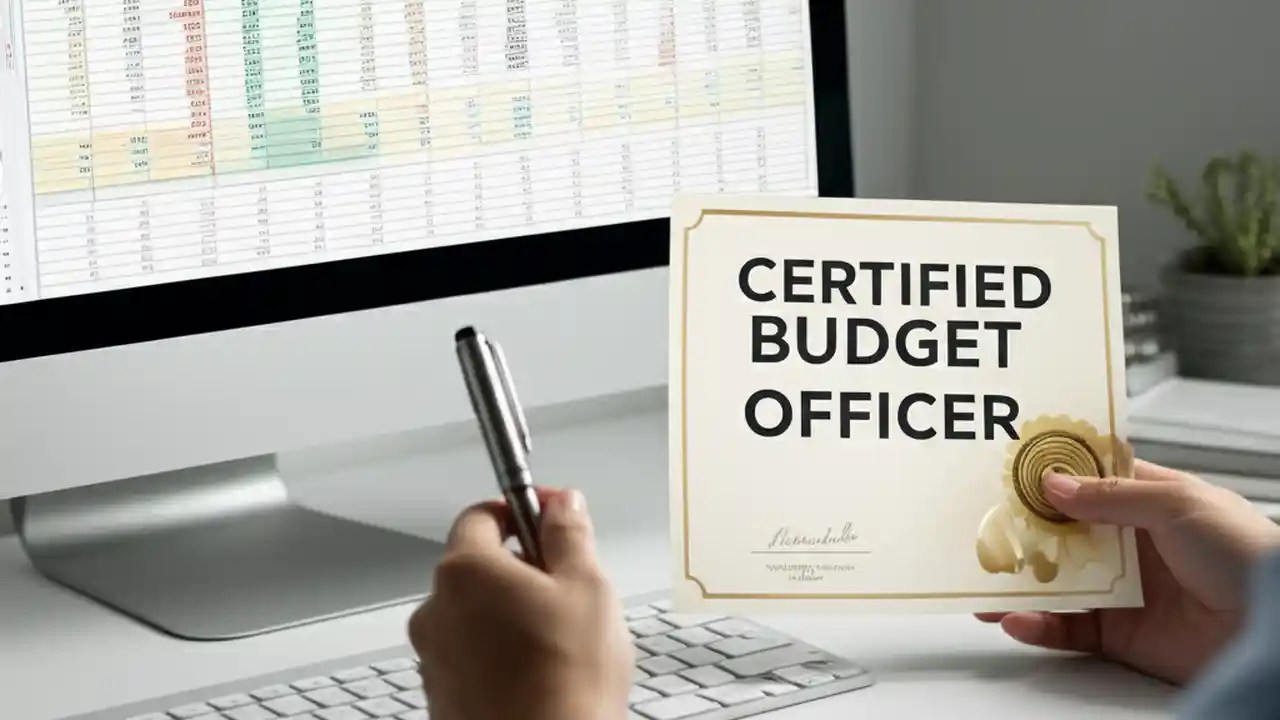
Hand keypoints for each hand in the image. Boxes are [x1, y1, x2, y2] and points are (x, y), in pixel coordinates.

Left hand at [409, 488, 632, 719]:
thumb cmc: (566, 682)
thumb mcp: (588, 588)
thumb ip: (570, 535)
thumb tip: (563, 506)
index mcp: (466, 572)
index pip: (483, 513)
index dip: (523, 509)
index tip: (553, 516)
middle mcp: (437, 611)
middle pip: (478, 566)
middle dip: (522, 567)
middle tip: (568, 586)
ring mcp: (435, 658)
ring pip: (475, 615)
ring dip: (511, 614)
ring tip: (560, 640)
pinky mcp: (443, 696)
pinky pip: (471, 658)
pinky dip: (500, 655)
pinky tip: (541, 672)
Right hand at [978, 460, 1279, 683]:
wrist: (1277, 627)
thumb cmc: (1248, 555)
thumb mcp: (1176, 504)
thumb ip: (1109, 496)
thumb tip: (1054, 484)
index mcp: (1151, 502)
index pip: (1091, 481)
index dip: (1052, 475)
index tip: (1009, 470)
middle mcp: (1133, 544)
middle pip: (1062, 532)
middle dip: (1021, 530)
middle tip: (980, 526)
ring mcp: (1124, 590)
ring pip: (1056, 581)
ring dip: (1018, 579)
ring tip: (981, 577)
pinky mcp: (1119, 634)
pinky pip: (1067, 629)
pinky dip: (1037, 624)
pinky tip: (1015, 616)